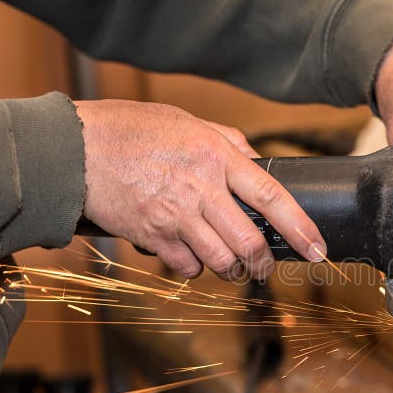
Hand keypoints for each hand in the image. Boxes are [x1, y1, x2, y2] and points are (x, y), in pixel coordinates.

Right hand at [75, 100, 325, 279]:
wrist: (74, 150)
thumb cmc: (130, 130)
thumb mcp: (187, 122)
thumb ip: (228, 141)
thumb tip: (257, 161)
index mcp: (216, 157)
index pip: (271, 196)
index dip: (299, 227)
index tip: (317, 248)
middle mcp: (201, 189)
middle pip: (248, 242)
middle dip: (263, 264)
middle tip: (265, 268)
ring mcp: (176, 216)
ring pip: (220, 261)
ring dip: (232, 270)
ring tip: (232, 266)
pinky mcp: (152, 236)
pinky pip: (186, 266)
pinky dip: (194, 268)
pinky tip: (190, 255)